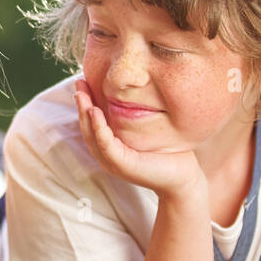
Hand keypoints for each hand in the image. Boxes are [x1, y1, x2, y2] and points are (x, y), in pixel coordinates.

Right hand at [74, 79, 205, 197]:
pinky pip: (105, 144)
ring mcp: (112, 162)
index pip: (92, 124)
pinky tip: (95, 111)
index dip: (86, 103)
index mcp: (110, 148)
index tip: (83, 82)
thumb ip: (136, 117)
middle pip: (87, 128)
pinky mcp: (121, 165)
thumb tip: (134, 92)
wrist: (183, 178)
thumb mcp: (147, 131)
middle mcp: (107, 156)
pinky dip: (98, 127)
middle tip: (78, 82)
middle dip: (81, 105)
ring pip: (92, 135)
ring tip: (81, 94)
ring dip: (84, 113)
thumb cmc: (168, 154)